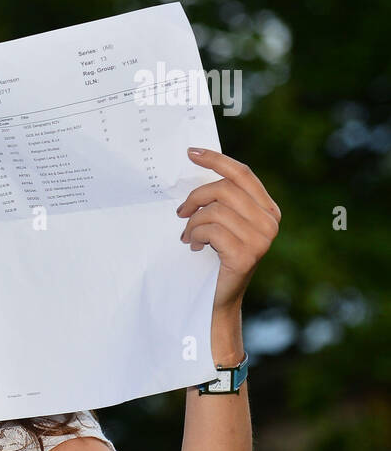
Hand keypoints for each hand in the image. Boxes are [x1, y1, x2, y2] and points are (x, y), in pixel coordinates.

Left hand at [176, 147, 280, 314]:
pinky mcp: (247, 254)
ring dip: (193, 223)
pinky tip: (195, 247)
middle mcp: (270, 221)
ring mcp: (262, 239)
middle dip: (195, 197)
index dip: (216, 160)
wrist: (218, 297)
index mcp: (267, 209)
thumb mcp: (222, 223)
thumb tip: (196, 167)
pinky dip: (196, 236)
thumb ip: (221, 201)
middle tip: (180, 212)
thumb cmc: (217, 256)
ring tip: (189, 236)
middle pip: (224, 189)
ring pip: (214, 210)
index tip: (191, 152)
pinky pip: (211, 231)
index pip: (242, 174)